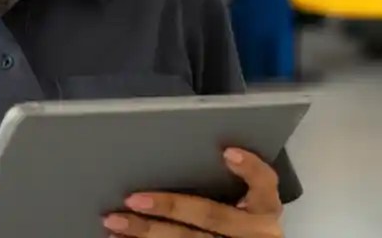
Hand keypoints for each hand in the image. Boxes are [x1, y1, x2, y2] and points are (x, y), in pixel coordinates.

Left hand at [104, 148, 281, 237]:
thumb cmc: (240, 227)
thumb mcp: (247, 207)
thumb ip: (230, 187)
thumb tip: (190, 156)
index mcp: (265, 211)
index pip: (265, 183)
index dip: (249, 168)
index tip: (227, 152)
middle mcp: (255, 232)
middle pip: (212, 216)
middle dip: (171, 207)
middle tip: (134, 198)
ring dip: (147, 231)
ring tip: (116, 221)